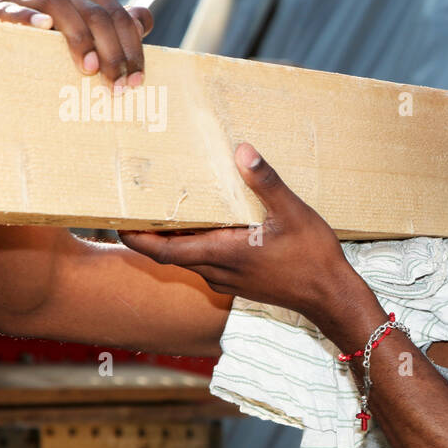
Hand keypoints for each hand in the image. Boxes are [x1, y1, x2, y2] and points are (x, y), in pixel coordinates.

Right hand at [0, 0, 152, 88]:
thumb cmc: (48, 46)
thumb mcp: (86, 36)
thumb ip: (116, 27)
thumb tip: (143, 20)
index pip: (115, 12)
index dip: (132, 46)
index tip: (137, 79)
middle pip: (93, 11)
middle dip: (111, 50)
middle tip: (117, 84)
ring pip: (58, 3)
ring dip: (79, 37)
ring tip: (89, 68)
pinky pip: (12, 8)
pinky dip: (29, 17)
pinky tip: (44, 29)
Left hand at [117, 143, 354, 319]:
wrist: (331, 297)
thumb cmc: (312, 258)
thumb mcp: (293, 213)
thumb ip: (266, 182)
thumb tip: (241, 151)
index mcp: (223, 254)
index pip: (163, 251)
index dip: (136, 237)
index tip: (116, 218)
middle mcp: (218, 271)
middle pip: (169, 254)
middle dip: (149, 233)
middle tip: (136, 205)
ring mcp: (228, 280)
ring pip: (188, 260)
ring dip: (173, 240)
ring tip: (168, 211)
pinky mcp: (241, 283)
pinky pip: (206, 264)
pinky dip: (196, 247)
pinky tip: (209, 228)